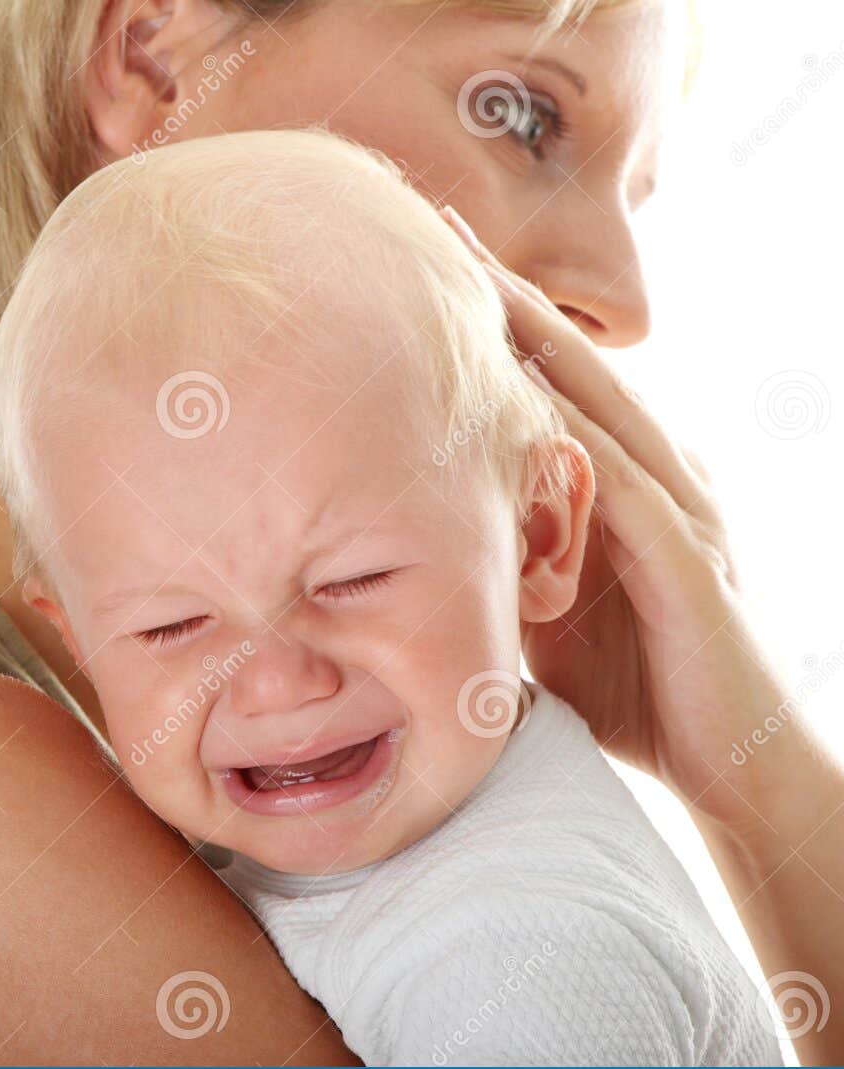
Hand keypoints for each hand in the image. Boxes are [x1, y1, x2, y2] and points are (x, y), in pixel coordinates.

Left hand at [441, 205, 800, 839]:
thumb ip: (501, 556)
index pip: (550, 382)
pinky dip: (575, 441)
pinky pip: (624, 490)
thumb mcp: (544, 608)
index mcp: (622, 481)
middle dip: (505, 295)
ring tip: (470, 276)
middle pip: (571, 366)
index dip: (491, 321)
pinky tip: (525, 397)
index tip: (423, 263)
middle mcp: (657, 475)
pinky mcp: (688, 564)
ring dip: (537, 338)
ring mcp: (680, 511)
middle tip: (437, 224)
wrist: (735, 769)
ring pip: (599, 404)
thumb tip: (408, 542)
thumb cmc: (635, 689)